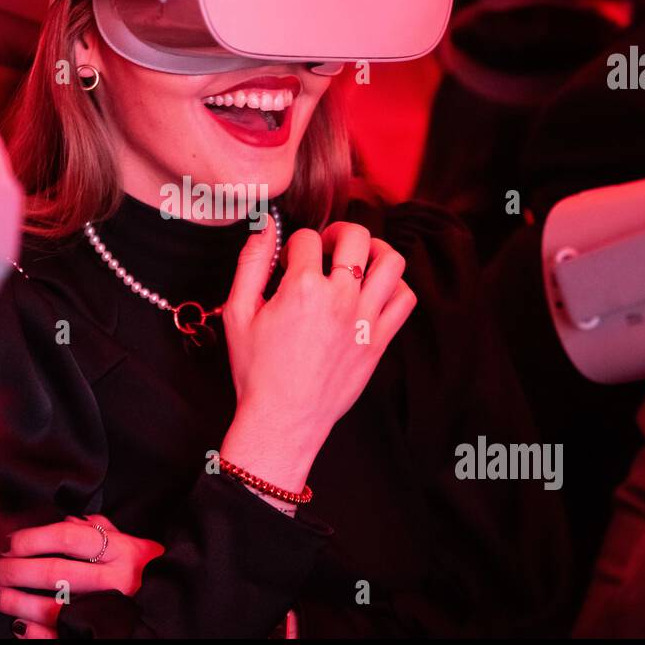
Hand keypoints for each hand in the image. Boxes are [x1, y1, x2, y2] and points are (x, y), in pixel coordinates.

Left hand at [0, 514, 163, 638]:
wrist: (180, 609)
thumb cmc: (150, 573)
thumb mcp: (135, 544)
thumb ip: (103, 529)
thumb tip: (69, 519)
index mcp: (124, 551)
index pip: (68, 537)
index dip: (32, 538)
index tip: (8, 541)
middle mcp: (116, 580)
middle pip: (54, 571)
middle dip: (15, 569)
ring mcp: (108, 611)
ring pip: (52, 606)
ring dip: (16, 600)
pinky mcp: (101, 636)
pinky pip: (61, 637)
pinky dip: (35, 633)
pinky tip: (18, 624)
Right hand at [220, 216, 415, 497]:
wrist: (284, 419)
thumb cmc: (257, 371)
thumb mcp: (239, 313)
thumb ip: (251, 263)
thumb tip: (264, 225)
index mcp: (302, 289)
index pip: (306, 238)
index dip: (293, 245)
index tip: (288, 263)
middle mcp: (339, 299)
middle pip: (355, 237)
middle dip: (336, 233)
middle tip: (325, 248)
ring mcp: (365, 320)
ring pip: (390, 261)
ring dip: (374, 251)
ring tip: (357, 260)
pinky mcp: (380, 340)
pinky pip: (405, 298)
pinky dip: (394, 286)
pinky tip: (374, 291)